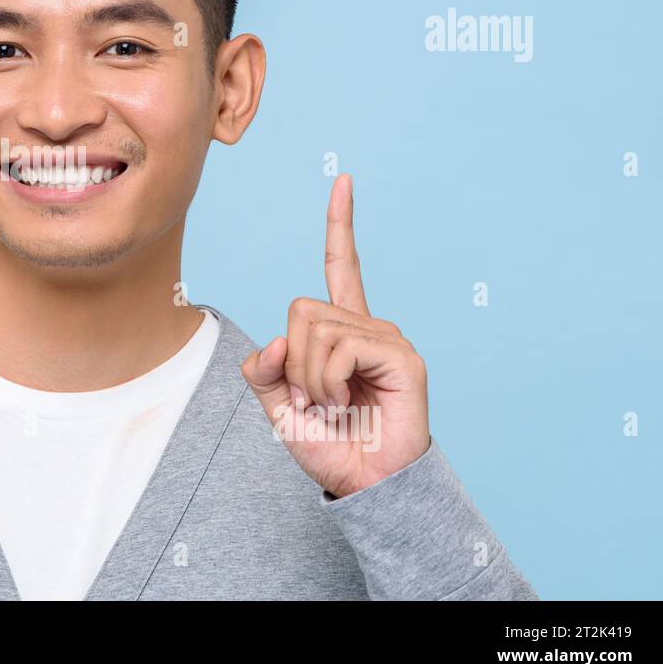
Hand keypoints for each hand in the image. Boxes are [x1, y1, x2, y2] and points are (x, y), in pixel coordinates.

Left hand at [240, 174, 429, 498]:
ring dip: (309, 377)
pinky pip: (339, 349)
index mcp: (341, 330)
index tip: (343, 181)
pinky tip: (349, 402)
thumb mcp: (277, 407)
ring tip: (334, 404)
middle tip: (312, 397)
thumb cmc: (329, 443)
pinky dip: (328, 381)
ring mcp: (386, 339)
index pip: (340, 266)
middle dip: (291, 359)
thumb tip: (275, 339)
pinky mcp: (400, 356)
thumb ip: (262, 371)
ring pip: (316, 330)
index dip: (339, 225)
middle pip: (301, 308)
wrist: (364, 482)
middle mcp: (367, 326)